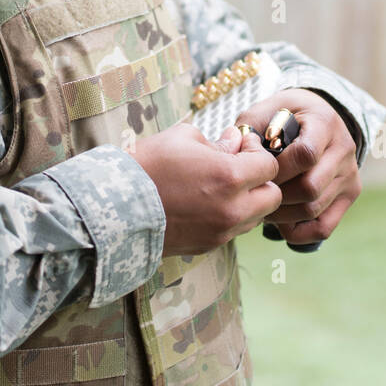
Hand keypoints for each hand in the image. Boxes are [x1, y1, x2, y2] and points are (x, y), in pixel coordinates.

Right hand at [133, 122, 281, 256]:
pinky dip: (229, 217)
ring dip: (248, 201)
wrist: (113, 206)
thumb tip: (235, 140)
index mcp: (229, 177)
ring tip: (219, 187)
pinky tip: (205, 203)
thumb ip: (217, 141)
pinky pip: (233, 231)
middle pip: (272, 198)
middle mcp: (232, 209)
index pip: (269, 166)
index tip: (240, 145)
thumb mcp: (182, 138)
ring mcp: (220, 232)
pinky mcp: (207, 246)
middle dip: (261, 181)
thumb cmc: (146, 165)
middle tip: (238, 168)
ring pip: (255, 218)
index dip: (257, 152)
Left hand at [233, 88, 360, 246]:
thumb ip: (250, 126)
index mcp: (325, 123)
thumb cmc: (286, 114)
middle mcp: (344, 150)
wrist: (318, 117)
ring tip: (262, 204)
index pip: (306, 155)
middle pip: (310, 188)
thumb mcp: (268, 108)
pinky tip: (279, 221)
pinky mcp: (349, 195)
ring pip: (313, 209)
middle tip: (255, 192)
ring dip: (281, 214)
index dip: (277, 169)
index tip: (258, 170)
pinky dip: (297, 232)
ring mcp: (350, 175)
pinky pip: (323, 228)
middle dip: (276, 194)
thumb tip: (237, 154)